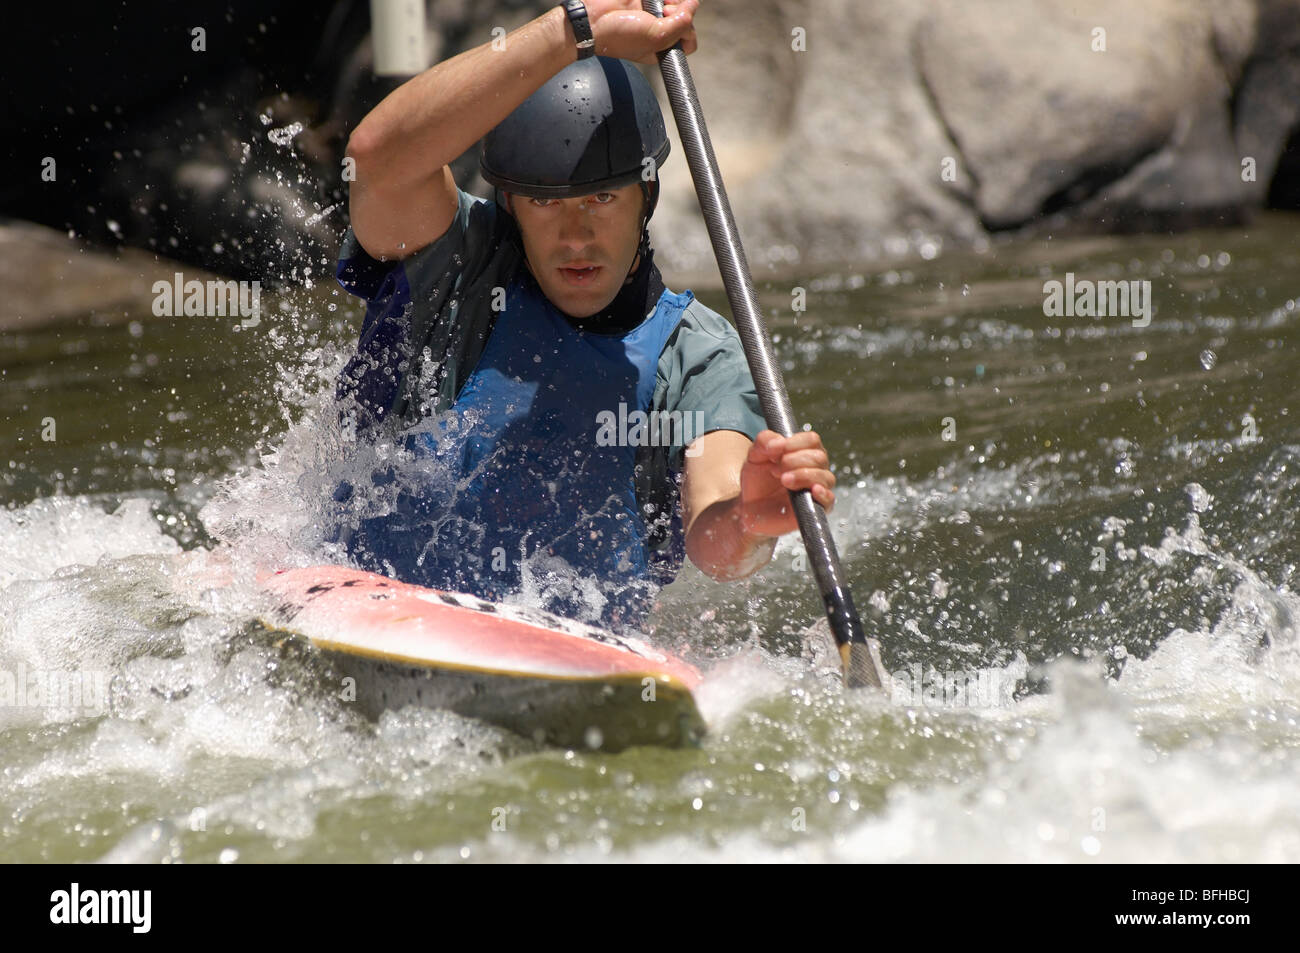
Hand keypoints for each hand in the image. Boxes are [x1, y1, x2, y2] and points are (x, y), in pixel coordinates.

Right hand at [581, 0, 699, 63]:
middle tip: (664, 12)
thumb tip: (694, 5)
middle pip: (686, 18)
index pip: (689, 40)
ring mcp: (652, 13)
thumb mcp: (657, 38)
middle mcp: (659, 31)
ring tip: (659, 3)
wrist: (592, 19)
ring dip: (674, 0)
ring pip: (677, 2)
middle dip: (681, 12)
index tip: (675, 26)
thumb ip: (681, 24)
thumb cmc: (619, 36)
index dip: (689, 31)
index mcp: (662, 48)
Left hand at [737, 429, 836, 537]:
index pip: (812, 440)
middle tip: (774, 470)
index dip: (795, 443)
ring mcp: (817, 488)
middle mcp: (815, 468)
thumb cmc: (757, 480)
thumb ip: (764, 441)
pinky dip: (823, 494)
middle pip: (819, 457)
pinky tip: (813, 491)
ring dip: (803, 475)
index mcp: (804, 452)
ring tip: (784, 480)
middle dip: (795, 461)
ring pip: (825, 477)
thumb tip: (780, 442)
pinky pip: (829, 500)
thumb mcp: (755, 455)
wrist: (749, 506)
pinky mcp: (816, 508)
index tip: (775, 452)